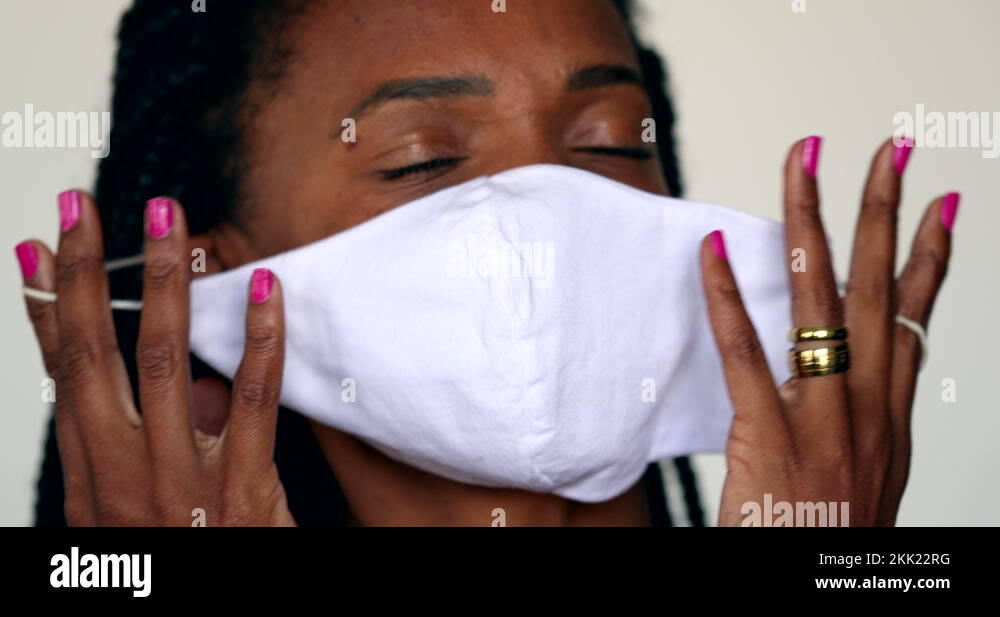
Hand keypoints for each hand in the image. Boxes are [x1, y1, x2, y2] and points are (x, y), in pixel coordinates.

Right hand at [17, 193, 294, 525]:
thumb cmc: (179, 563)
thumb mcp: (135, 514)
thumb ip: (153, 440)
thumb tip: (198, 373)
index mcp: (93, 475)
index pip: (63, 374)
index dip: (47, 307)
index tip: (38, 248)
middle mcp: (125, 470)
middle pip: (97, 354)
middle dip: (88, 274)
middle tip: (82, 204)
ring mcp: (182, 478)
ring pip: (168, 361)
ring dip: (166, 281)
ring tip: (168, 216)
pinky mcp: (244, 487)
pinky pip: (255, 398)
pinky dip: (260, 337)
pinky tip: (266, 284)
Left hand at [701, 137, 954, 526]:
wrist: (820, 587)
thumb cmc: (832, 535)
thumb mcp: (871, 473)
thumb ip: (865, 418)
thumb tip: (855, 376)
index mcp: (890, 412)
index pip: (916, 316)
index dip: (932, 257)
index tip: (944, 203)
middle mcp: (867, 403)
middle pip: (878, 286)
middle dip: (883, 210)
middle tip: (886, 149)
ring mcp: (823, 415)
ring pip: (818, 299)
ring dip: (809, 221)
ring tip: (804, 163)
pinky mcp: (770, 433)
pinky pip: (746, 352)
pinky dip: (727, 296)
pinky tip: (713, 250)